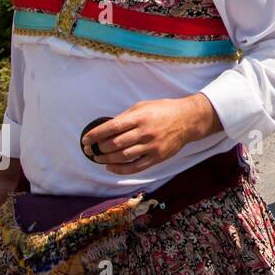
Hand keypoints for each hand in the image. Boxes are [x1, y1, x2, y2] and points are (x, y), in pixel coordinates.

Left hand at [82, 95, 221, 175]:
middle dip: (99, 148)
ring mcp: (152, 146)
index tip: (85, 140)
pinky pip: (135, 167)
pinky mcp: (157, 157)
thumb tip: (106, 128)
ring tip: (98, 158)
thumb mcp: (143, 106)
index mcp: (140, 117)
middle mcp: (146, 132)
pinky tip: (110, 166)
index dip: (95, 135)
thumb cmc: (164, 110)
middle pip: (115, 144)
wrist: (189, 119)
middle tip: (91, 149)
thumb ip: (125, 117)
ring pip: (122, 157)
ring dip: (106, 159)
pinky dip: (119, 169)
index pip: (112, 127)